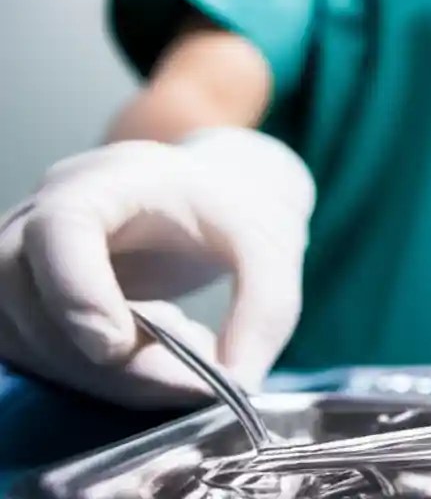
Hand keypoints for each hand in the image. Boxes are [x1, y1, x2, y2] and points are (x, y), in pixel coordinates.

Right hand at [0, 129, 313, 407]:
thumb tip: (237, 383)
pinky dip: (100, 379)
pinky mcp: (26, 303)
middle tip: (198, 377)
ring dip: (113, 376)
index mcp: (107, 180)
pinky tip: (156, 358)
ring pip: (30, 340)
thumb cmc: (237, 210)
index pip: (60, 227)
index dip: (77, 291)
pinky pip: (38, 356)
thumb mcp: (272, 247)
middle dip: (117, 361)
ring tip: (189, 351)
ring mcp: (25, 259)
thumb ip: (264, 310)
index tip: (119, 345)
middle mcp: (45, 213)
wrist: (214, 199)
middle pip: (36, 298)